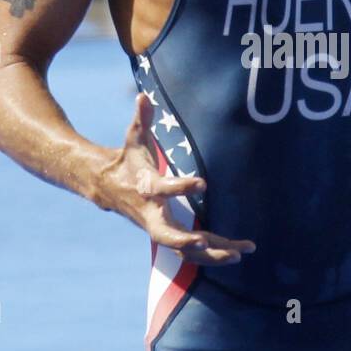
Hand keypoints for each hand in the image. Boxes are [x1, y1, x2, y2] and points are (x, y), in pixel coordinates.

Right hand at [93, 92, 255, 266]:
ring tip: (242, 252)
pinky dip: (216, 252)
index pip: (163, 189)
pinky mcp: (172, 233)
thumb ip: (142, 119)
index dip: (181, 186)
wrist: (108, 188)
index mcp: (146, 188)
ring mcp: (162, 227)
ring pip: (185, 251)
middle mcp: (153, 213)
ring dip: (213, 253)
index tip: (203, 182)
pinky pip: (194, 250)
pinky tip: (240, 251)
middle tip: (209, 242)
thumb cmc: (128, 161)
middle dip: (190, 242)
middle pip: (169, 237)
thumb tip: (144, 96)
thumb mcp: (134, 138)